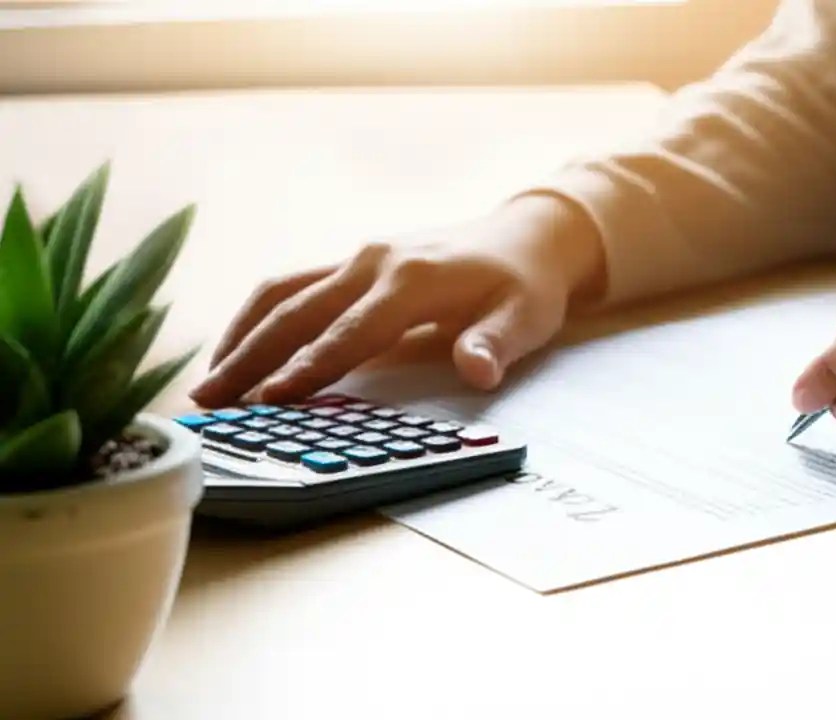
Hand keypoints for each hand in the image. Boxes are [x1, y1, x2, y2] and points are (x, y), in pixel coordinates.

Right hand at [190, 194, 603, 407]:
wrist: (525, 236)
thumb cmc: (525, 285)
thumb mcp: (526, 318)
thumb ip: (496, 345)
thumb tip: (477, 372)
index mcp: (413, 280)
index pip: (350, 333)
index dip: (309, 368)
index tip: (268, 401)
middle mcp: (374, 262)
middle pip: (298, 312)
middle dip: (250, 357)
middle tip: (206, 401)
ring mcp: (358, 258)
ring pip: (282, 293)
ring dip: (241, 335)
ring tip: (207, 383)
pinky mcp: (351, 263)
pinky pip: (292, 285)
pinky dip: (257, 316)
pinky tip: (238, 350)